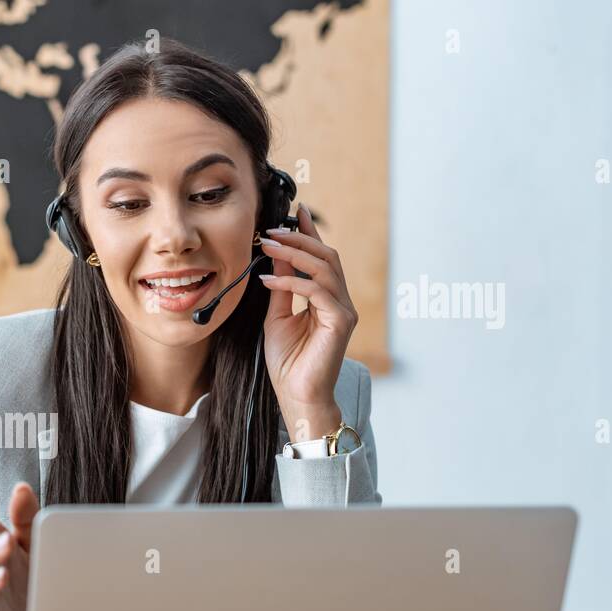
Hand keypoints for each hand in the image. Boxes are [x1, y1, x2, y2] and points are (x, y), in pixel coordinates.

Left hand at [257, 203, 357, 430]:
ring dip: (294, 254)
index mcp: (327, 299)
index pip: (320, 259)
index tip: (295, 213)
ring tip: (268, 245)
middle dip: (299, 239)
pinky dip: (291, 281)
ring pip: (325, 268)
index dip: (309, 234)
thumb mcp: (276, 316)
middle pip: (326, 256)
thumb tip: (275, 255)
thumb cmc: (287, 363)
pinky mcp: (341, 321)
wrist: (296, 396)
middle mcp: (340, 301)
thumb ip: (280, 286)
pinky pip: (316, 291)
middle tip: (272, 231)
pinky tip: (269, 279)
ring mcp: (343, 310)